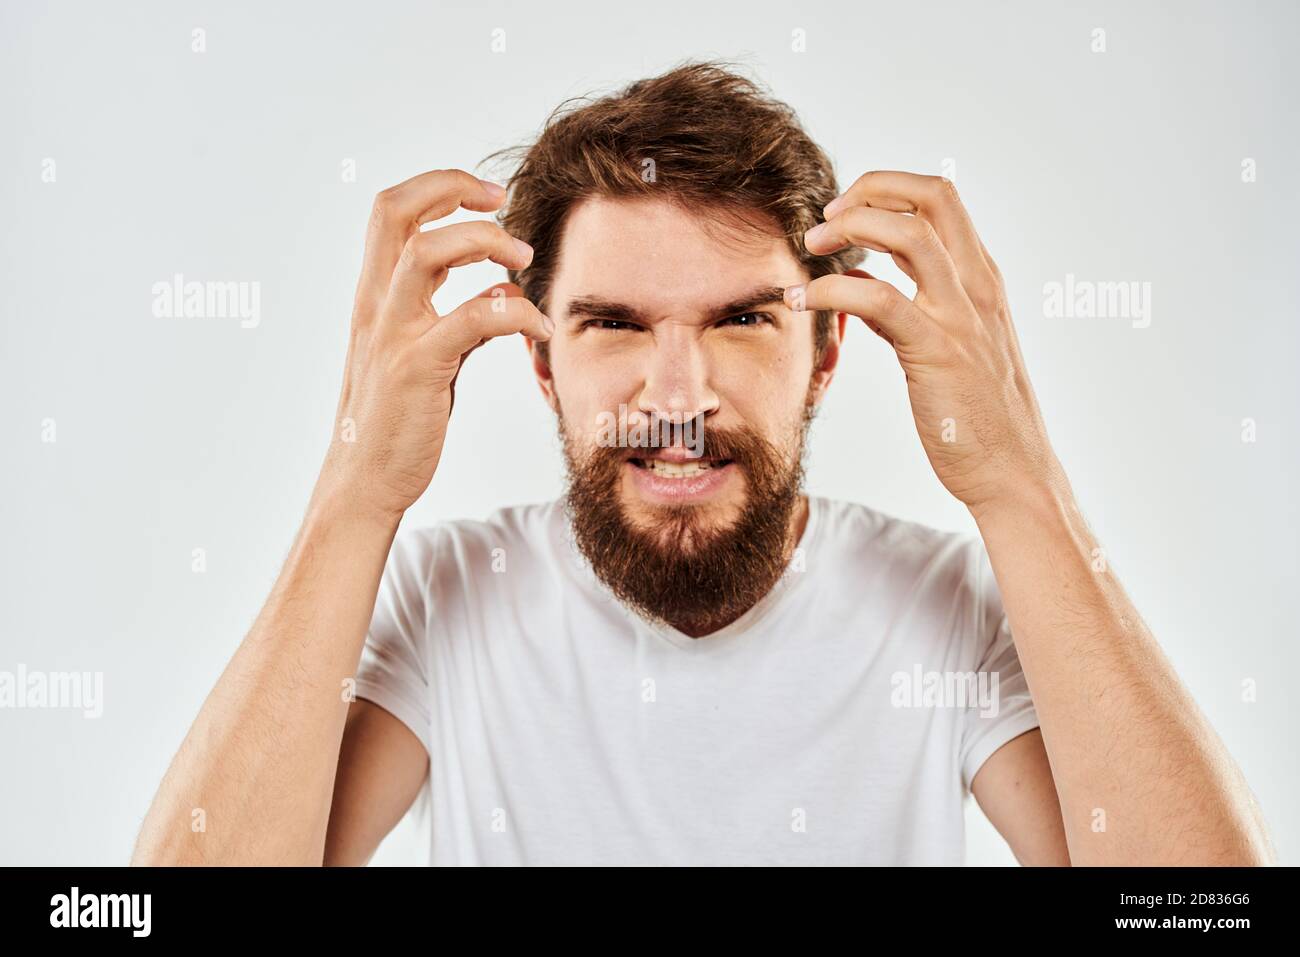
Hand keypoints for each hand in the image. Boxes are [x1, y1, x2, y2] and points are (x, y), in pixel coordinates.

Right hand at [319, 168, 551, 521]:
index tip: (486, 198)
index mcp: (375, 298)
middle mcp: (376, 306)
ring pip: (427, 252)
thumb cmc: (396, 422)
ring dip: (484, 241)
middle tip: (501, 202)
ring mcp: (393, 335)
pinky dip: (515, 312)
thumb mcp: (425, 359)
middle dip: (452, 187)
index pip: (391, 212)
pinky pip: (472, 318)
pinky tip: (539, 328)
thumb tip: (502, 293)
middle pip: (395, 210)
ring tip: (523, 260)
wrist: (365, 481)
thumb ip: (459, 322)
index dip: (438, 188)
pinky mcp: (418, 369)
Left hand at [787, 170, 1062, 513]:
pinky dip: (835, 288)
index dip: (887, 190)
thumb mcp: (953, 345)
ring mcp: (961, 316)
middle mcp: (977, 286)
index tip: (845, 212)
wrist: (1012, 472)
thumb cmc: (978, 417)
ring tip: (812, 248)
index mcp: (982, 279)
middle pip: (932, 196)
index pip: (941, 199)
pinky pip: (881, 299)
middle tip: (825, 220)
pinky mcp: (938, 352)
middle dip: (870, 191)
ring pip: (909, 233)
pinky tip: (807, 299)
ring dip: (850, 227)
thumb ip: (915, 306)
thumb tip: (864, 282)